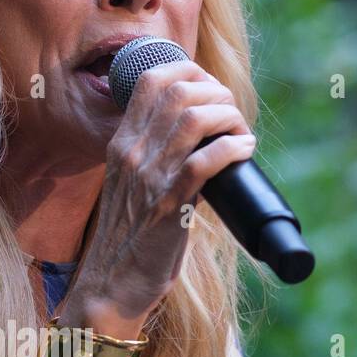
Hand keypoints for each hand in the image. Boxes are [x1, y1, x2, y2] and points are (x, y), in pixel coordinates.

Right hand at [60, 58, 254, 338]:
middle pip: (177, 90)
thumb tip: (200, 141)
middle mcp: (132, 154)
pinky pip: (205, 160)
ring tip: (241, 134)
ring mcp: (149, 179)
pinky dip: (233, 148)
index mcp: (121, 145)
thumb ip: (155, 159)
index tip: (211, 92)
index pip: (150, 80)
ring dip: (229, 117)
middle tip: (232, 116)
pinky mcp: (169, 206)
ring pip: (194, 118)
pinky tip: (245, 152)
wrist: (111, 285)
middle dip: (216, 93)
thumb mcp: (133, 187)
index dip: (189, 71)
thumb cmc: (130, 240)